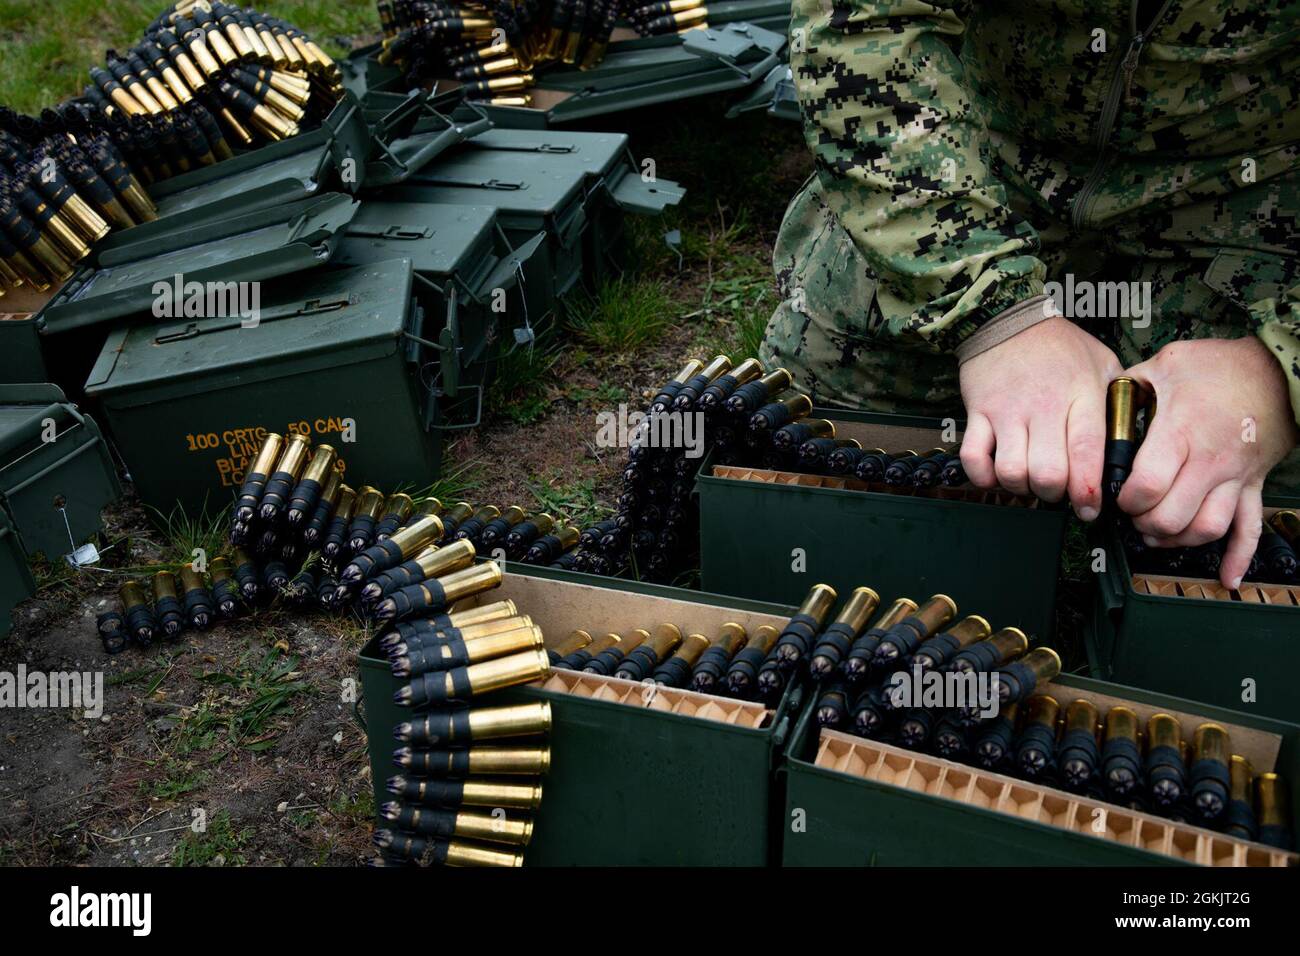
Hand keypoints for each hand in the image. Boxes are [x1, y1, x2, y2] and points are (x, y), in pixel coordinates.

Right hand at [960, 315, 1122, 517]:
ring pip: (1011, 472)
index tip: (1090, 507)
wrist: (1007, 319)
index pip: (1086, 451)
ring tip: (1030, 481)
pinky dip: (984, 477)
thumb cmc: (1060, 345)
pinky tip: (997, 475)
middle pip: (1047, 473)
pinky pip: (973, 458)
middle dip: (1055, 494)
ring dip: (1022, 488)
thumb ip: (1118, 401)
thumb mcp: (1103, 363)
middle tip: (1059, 491)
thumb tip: (1135, 442)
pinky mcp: (977, 412)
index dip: (1088, 489)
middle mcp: (1042, 405)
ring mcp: (1006, 410)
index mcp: (1080, 393)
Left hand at [1117, 337, 1298, 587]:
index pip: (1148, 485)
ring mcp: (1235, 478)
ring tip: (1156, 535)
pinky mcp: (1253, 486)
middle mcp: (1210, 462)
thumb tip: (1096, 403)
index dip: (1126, 499)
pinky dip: (1239, 557)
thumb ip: (1128, 387)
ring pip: (1208, 528)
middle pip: (1174, 516)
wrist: (1277, 372)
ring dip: (1178, 541)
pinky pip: (1250, 529)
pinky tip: (1227, 579)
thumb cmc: (1219, 366)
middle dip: (1144, 523)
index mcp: (1182, 433)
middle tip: (1132, 516)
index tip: (1116, 495)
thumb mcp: (1166, 365)